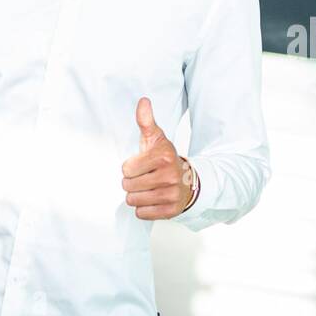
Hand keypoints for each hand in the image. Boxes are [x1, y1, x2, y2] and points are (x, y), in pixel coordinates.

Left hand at [121, 97, 196, 220]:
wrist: (189, 181)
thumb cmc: (166, 160)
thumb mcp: (157, 139)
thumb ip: (146, 121)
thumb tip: (143, 101)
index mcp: (163, 157)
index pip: (127, 169)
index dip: (131, 168)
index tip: (142, 165)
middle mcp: (169, 176)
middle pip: (127, 186)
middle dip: (132, 183)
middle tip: (145, 178)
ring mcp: (171, 195)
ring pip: (133, 201)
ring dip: (137, 196)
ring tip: (148, 189)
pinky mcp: (171, 211)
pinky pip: (142, 214)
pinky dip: (144, 209)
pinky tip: (153, 200)